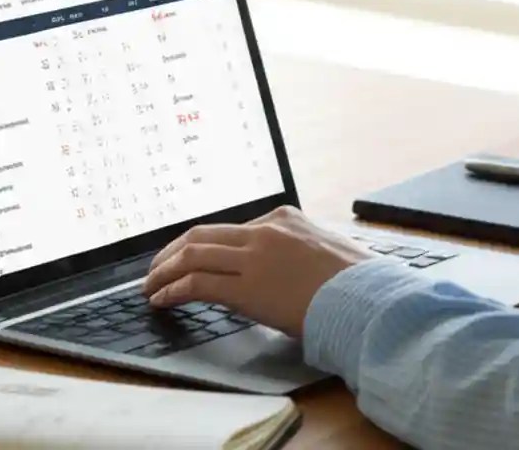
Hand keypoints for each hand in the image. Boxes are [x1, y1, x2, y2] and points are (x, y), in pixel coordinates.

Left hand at [142, 206, 374, 336]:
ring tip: (150, 286)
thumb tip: (283, 271)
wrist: (368, 299)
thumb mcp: (325, 252)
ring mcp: (254, 258)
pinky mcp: (246, 288)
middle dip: (171, 252)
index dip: (201, 244)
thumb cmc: (357, 284)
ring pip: (192, 255)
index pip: (230, 228)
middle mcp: (265, 231)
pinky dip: (172, 290)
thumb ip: (297, 253)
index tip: (189, 255)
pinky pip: (196, 284)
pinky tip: (162, 300)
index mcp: (284, 219)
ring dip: (163, 271)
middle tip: (156, 268)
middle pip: (201, 234)